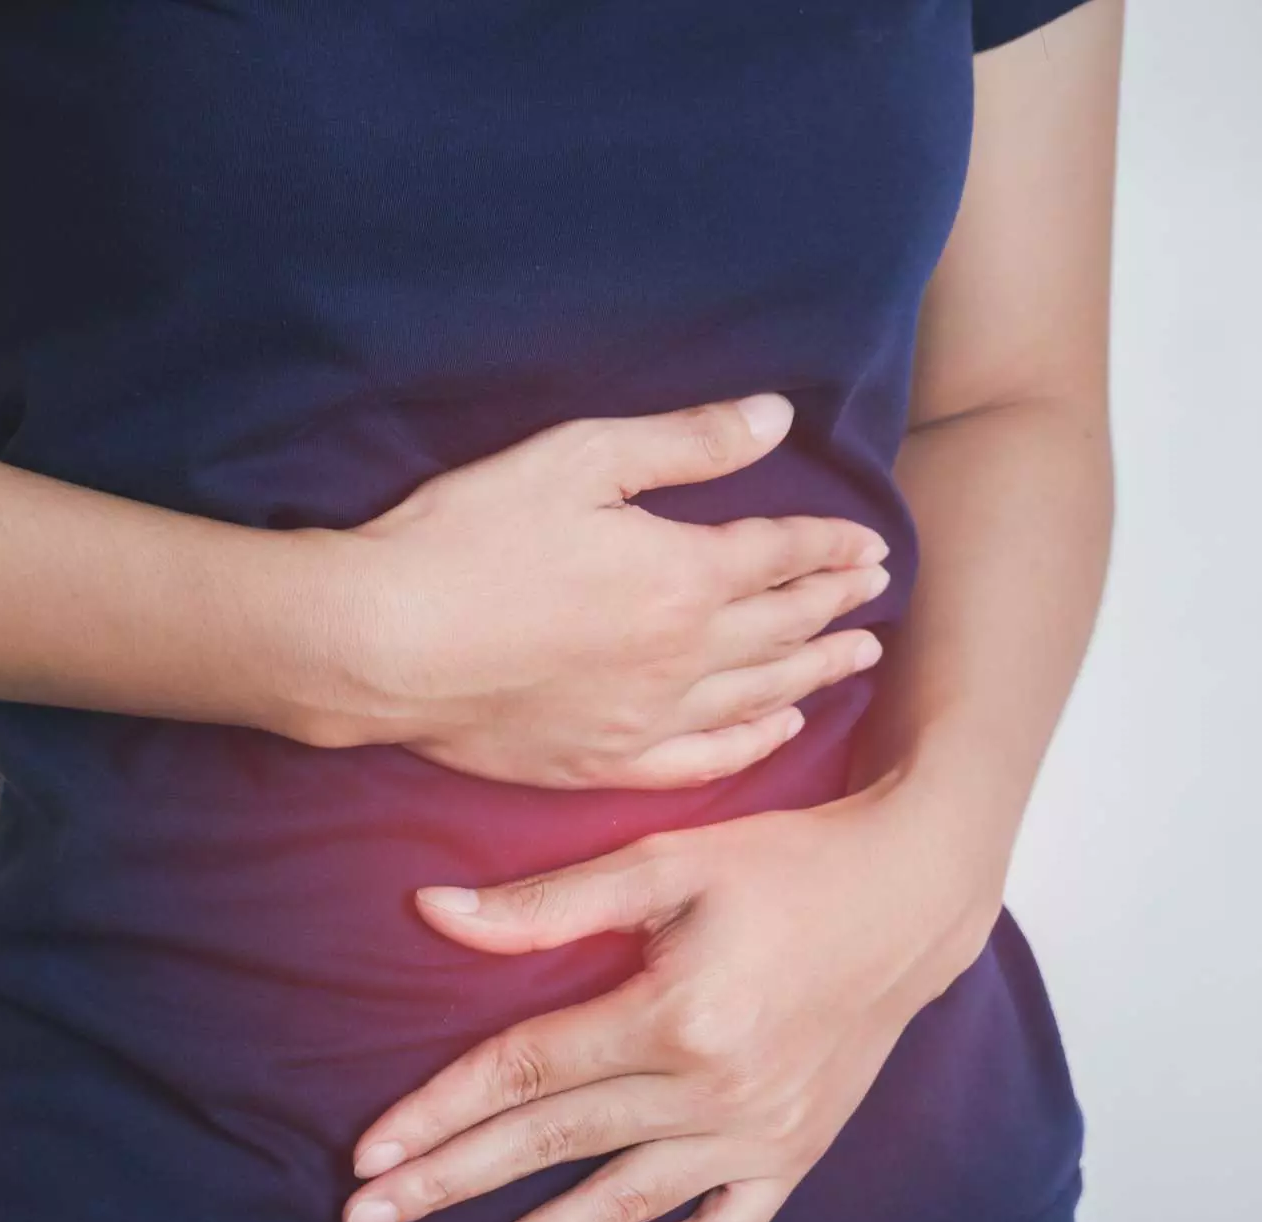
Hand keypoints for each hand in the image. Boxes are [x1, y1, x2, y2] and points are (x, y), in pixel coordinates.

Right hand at [320, 393, 891, 788]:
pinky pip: (703, 762)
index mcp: (684, 574)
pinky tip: (778, 729)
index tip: (870, 544)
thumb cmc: (469, 538)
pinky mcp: (602, 763)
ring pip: (759, 695)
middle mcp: (684, 655)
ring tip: (858, 657)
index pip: (782, 555)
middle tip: (878, 594)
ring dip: (815, 672)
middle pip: (783, 627)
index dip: (831, 546)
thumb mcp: (578, 459)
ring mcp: (647, 719)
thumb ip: (687, 443)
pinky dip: (752, 744)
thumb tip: (777, 418)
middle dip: (837, 604)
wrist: (382, 643)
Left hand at [338, 777, 1001, 1221]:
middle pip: (553, 1147)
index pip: (525, 1071)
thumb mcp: (665, 863)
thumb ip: (547, 904)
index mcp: (675, 1014)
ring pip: (619, 1206)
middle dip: (449, 1188)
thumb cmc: (781, 864)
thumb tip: (430, 913)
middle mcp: (715, 1091)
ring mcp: (759, 1136)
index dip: (438, 1110)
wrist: (909, 896)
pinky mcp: (794, 1157)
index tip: (367, 1152)